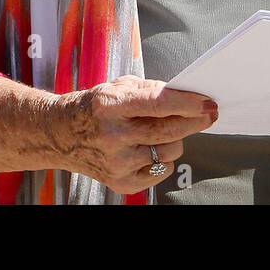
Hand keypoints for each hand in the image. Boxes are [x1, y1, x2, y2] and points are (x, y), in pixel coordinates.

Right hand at [59, 74, 217, 194]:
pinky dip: (161, 158)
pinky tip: (147, 148)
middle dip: (195, 121)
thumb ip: (150, 91)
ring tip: (162, 130)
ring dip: (175, 139)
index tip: (208, 102)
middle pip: (168, 131)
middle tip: (208, 113)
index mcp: (110, 105)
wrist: (61, 134)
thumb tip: (185, 97)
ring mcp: (117, 162)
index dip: (187, 103)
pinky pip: (161, 171)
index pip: (158, 103)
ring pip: (169, 151)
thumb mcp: (116, 87)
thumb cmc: (94, 107)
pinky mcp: (121, 182)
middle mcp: (113, 135)